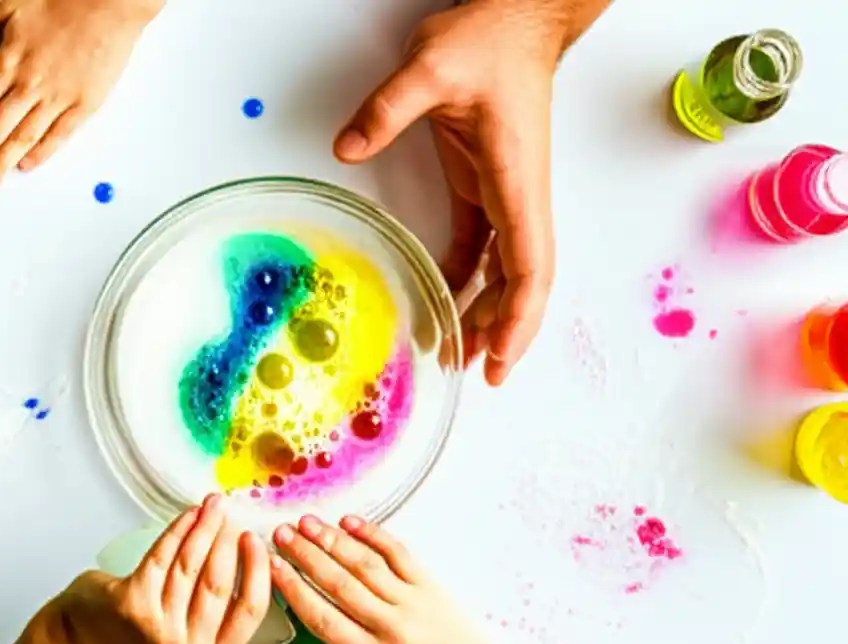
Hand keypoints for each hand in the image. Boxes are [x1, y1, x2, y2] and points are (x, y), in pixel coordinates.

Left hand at [0, 0, 162, 191]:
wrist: (110, 1)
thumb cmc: (64, 0)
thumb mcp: (10, 5)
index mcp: (9, 60)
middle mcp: (30, 83)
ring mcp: (57, 96)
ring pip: (22, 137)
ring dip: (1, 163)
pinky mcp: (83, 104)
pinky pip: (57, 135)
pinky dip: (40, 153)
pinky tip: (25, 166)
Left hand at [53, 495, 270, 643]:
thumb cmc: (139, 633)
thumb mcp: (189, 636)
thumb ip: (216, 610)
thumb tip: (242, 550)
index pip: (249, 610)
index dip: (257, 570)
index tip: (258, 540)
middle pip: (218, 581)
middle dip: (228, 539)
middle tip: (232, 513)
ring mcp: (157, 626)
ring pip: (190, 564)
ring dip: (205, 527)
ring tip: (213, 506)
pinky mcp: (132, 602)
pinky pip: (163, 555)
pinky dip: (178, 529)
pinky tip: (189, 515)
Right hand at [271, 516, 545, 643]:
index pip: (323, 617)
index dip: (294, 589)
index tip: (272, 567)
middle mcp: (392, 625)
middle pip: (340, 583)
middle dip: (306, 555)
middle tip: (282, 535)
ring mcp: (412, 601)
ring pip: (365, 564)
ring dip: (332, 539)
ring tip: (307, 523)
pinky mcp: (429, 583)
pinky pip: (398, 552)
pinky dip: (373, 534)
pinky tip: (349, 521)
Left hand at [335, 0, 563, 385]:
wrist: (515, 19)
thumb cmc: (491, 41)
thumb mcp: (431, 67)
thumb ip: (389, 108)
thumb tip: (348, 147)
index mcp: (517, 178)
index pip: (530, 265)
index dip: (519, 317)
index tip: (500, 356)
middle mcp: (518, 194)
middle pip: (524, 280)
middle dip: (508, 331)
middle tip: (480, 375)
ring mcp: (503, 192)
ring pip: (506, 269)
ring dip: (488, 311)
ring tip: (461, 352)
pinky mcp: (484, 184)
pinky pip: (481, 246)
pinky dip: (467, 279)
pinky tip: (447, 303)